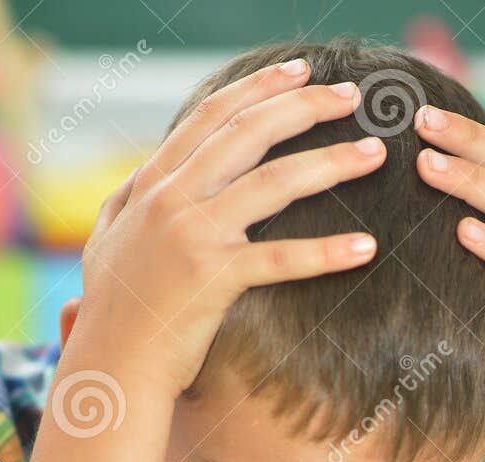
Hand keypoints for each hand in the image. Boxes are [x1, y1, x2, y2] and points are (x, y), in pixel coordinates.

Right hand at [72, 60, 386, 396]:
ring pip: (274, 183)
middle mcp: (171, 198)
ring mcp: (193, 235)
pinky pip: (281, 259)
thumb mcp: (109, 240)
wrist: (110, 366)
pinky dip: (327, 252)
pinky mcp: (214, 279)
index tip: (300, 72)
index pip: (211, 116)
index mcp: (152, 183)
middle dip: (305, 107)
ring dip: (331, 163)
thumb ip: (131, 201)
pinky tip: (365, 247)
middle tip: (352, 96)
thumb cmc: (114, 312)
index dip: (259, 88)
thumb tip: (144, 174)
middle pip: (249, 133)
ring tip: (375, 155)